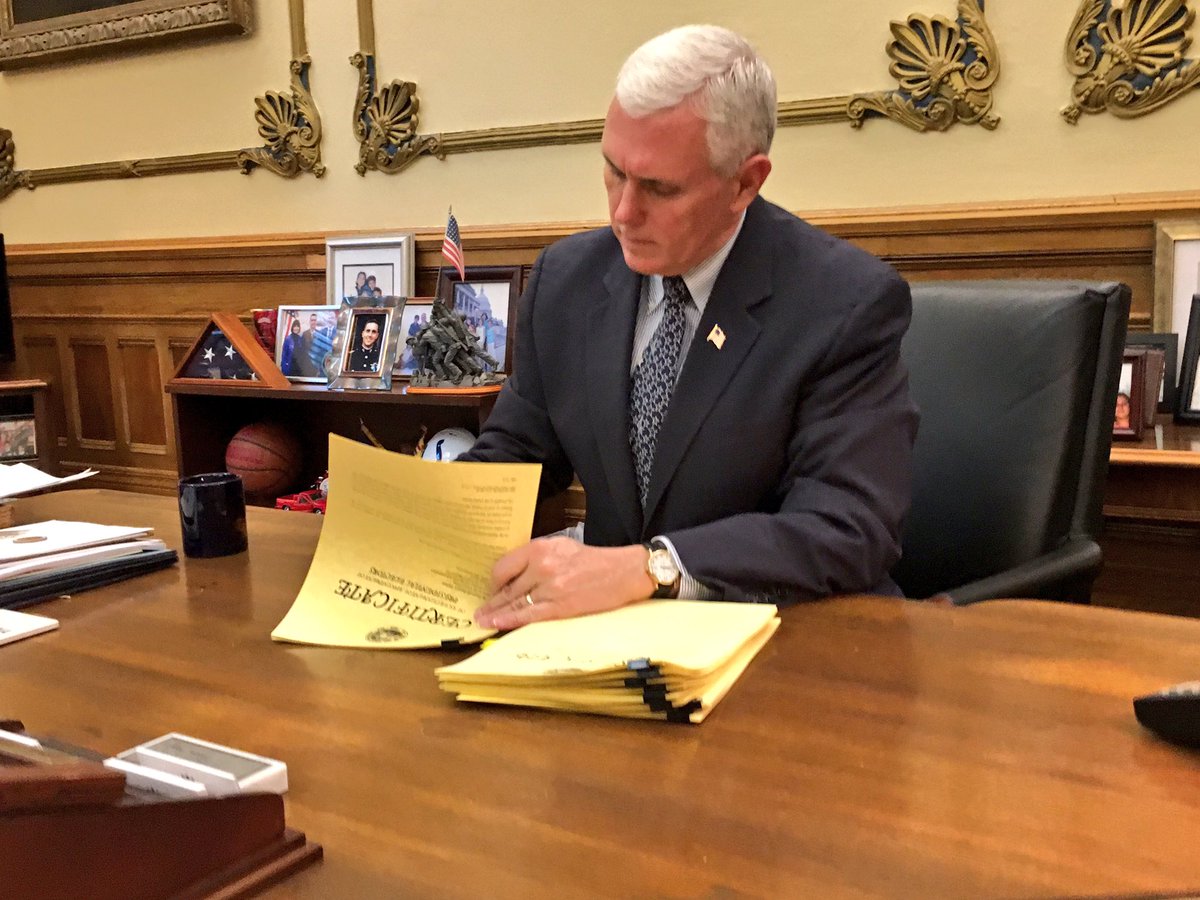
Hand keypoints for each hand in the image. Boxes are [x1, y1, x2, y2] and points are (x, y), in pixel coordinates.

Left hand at [474, 537, 651, 629]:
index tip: (492, 589)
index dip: (494, 581)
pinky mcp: (561, 607)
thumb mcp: (561, 546)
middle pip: (507, 588)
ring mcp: (550, 588)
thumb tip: (515, 575)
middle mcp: (542, 567)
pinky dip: (511, 621)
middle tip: (479, 611)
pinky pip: (529, 615)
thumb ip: (536, 558)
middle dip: (491, 602)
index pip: (503, 567)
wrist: (623, 572)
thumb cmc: (593, 559)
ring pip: (515, 604)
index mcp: (540, 549)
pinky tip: (498, 625)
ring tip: (483, 621)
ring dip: (496, 614)